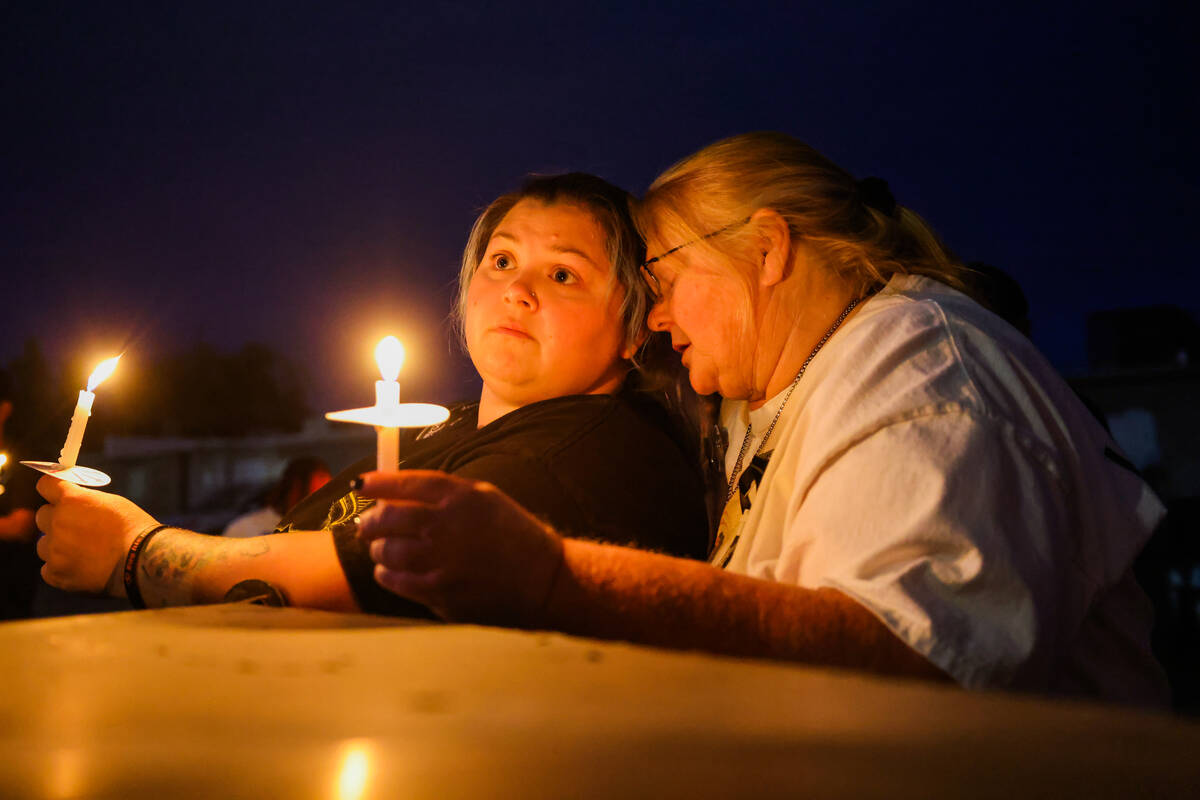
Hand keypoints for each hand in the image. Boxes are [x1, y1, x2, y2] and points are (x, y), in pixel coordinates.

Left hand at [35, 476, 157, 595]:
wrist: (143, 561)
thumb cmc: (134, 529)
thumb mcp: (112, 503)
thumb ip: (85, 500)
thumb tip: (72, 502)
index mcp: (72, 500)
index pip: (45, 485)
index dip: (52, 489)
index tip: (56, 494)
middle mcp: (58, 522)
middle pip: (42, 515)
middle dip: (56, 519)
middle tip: (77, 527)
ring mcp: (54, 549)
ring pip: (43, 544)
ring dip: (57, 545)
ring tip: (83, 552)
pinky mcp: (55, 573)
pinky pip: (48, 568)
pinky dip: (62, 567)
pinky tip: (82, 567)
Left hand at [356, 470, 564, 626]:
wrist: (543, 582)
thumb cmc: (515, 535)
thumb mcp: (486, 498)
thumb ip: (444, 493)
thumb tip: (397, 493)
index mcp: (461, 497)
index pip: (406, 483)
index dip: (378, 483)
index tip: (361, 484)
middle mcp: (447, 527)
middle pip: (388, 519)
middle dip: (369, 521)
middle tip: (366, 525)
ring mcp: (442, 563)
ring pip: (386, 552)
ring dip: (378, 549)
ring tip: (382, 549)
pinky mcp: (440, 593)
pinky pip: (397, 581)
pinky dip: (387, 573)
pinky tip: (389, 570)